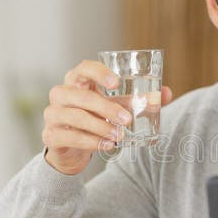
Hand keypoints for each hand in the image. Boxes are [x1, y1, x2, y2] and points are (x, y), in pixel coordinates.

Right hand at [42, 60, 172, 174]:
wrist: (72, 149)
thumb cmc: (95, 119)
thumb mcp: (116, 108)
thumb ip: (137, 101)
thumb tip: (165, 93)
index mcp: (77, 81)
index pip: (84, 68)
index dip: (99, 73)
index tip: (116, 83)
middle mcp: (61, 94)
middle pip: (81, 95)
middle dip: (106, 107)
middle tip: (127, 119)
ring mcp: (53, 114)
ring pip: (75, 116)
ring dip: (100, 127)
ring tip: (119, 136)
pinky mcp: (51, 135)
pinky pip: (69, 136)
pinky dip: (90, 141)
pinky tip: (106, 146)